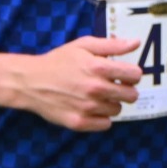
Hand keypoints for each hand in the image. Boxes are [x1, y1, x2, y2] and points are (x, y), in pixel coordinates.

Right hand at [18, 37, 141, 130]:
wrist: (30, 82)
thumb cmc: (58, 61)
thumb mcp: (83, 45)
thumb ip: (112, 45)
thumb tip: (136, 43)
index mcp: (99, 67)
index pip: (135, 75)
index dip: (131, 73)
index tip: (123, 74)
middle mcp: (96, 89)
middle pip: (131, 95)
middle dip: (125, 89)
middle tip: (112, 86)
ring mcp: (87, 108)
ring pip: (117, 110)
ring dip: (111, 103)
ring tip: (96, 95)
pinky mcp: (79, 122)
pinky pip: (105, 124)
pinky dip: (100, 117)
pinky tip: (90, 108)